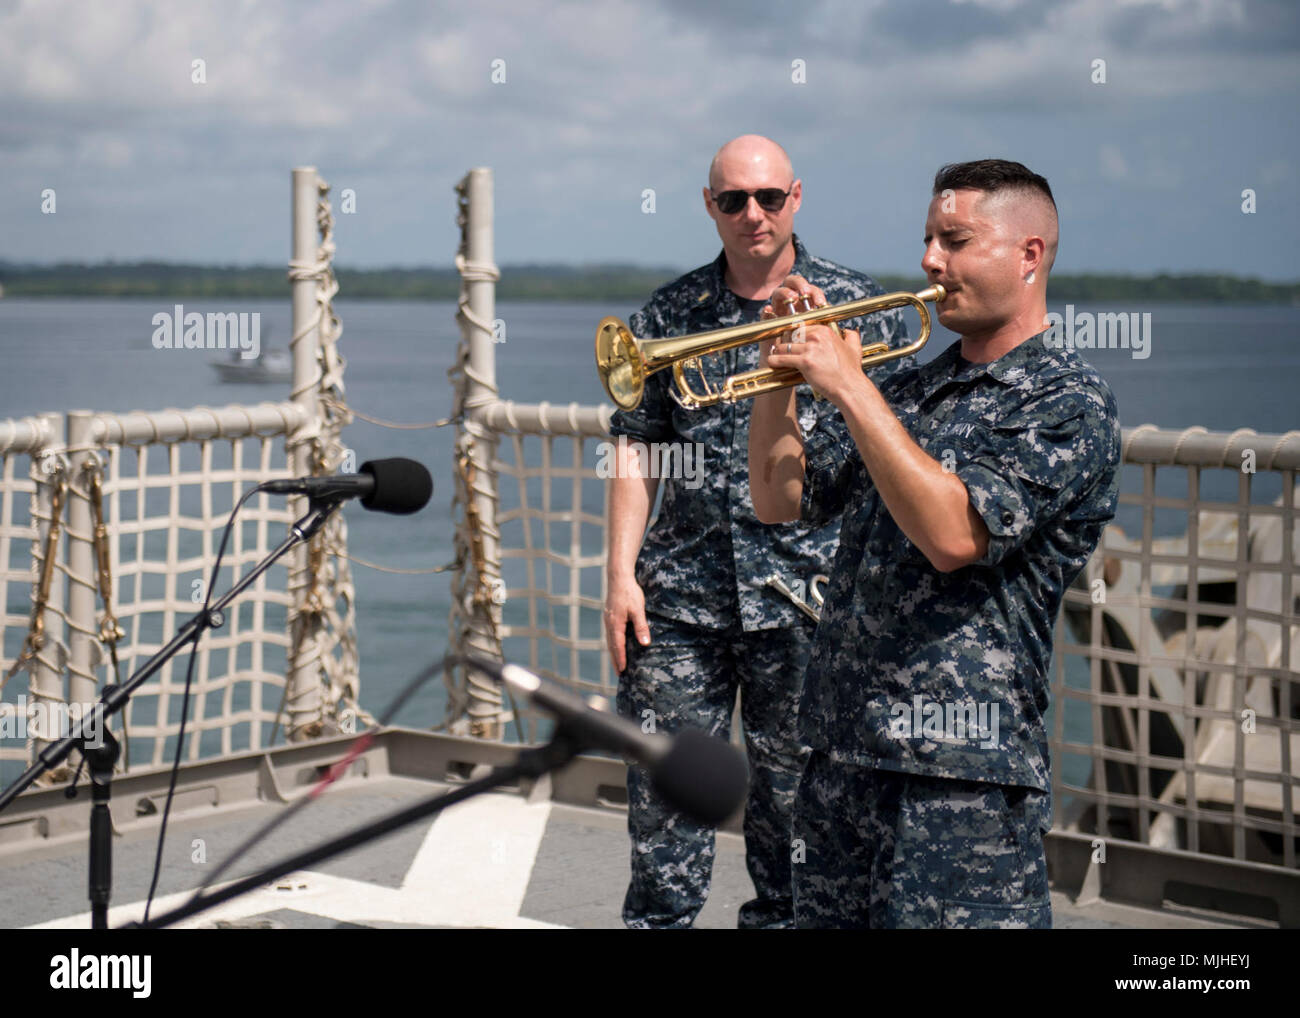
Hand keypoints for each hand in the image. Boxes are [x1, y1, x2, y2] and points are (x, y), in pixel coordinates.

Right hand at [604, 575, 649, 672]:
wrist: (618, 577)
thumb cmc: (629, 592)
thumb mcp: (638, 610)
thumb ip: (641, 627)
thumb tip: (645, 644)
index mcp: (615, 624)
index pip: (618, 645)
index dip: (620, 658)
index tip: (622, 670)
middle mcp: (609, 624)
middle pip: (611, 646)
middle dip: (615, 660)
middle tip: (619, 673)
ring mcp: (608, 620)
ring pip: (609, 640)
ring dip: (613, 653)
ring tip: (617, 664)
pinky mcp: (609, 616)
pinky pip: (610, 634)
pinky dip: (612, 643)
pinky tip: (616, 646)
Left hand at [764, 276, 864, 405]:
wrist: (850, 387)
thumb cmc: (851, 371)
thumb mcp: (855, 349)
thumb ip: (851, 336)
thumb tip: (848, 331)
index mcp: (825, 331)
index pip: (802, 328)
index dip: (794, 336)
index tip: (790, 341)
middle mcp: (817, 337)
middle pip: (791, 336)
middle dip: (785, 342)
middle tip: (779, 349)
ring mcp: (810, 349)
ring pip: (785, 346)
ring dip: (777, 351)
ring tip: (774, 355)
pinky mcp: (804, 362)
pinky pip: (782, 359)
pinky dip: (775, 361)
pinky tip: (771, 362)